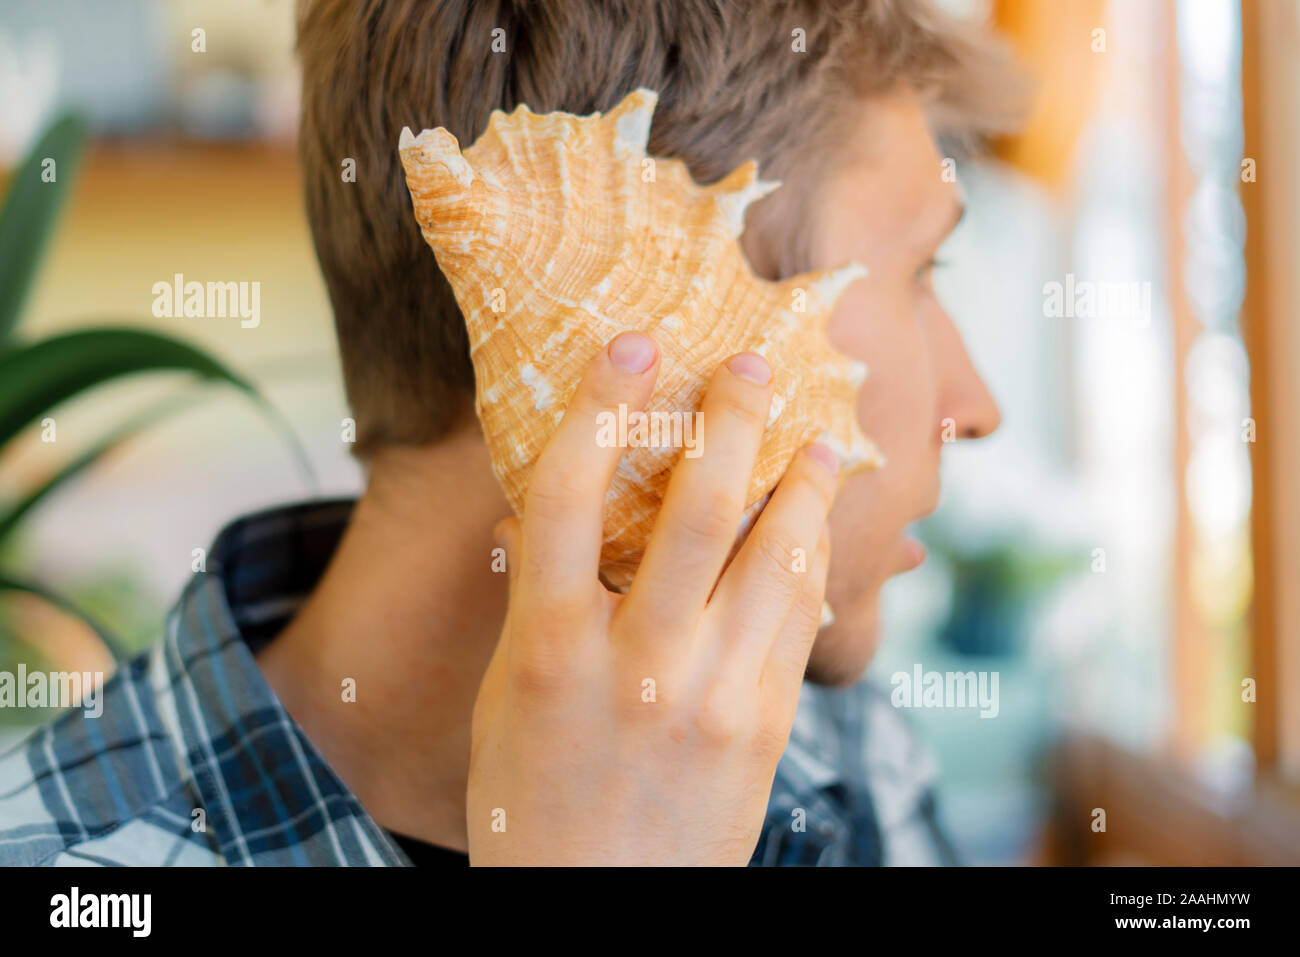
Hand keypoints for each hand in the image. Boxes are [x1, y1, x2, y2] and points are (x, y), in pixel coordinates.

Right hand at [467, 331, 838, 864]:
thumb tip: (540, 517)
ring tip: (822, 437)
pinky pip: (799, 622)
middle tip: (749, 362)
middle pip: (695, 513)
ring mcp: (714, 697)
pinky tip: (818, 528)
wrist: (598, 911)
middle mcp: (639, 665)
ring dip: (802, 486)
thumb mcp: (504, 701)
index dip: (600, 409)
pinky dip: (810, 562)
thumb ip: (533, 605)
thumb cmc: (531, 803)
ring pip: (774, 559)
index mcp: (549, 652)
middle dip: (729, 421)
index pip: (568, 500)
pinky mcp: (767, 727)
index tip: (629, 347)